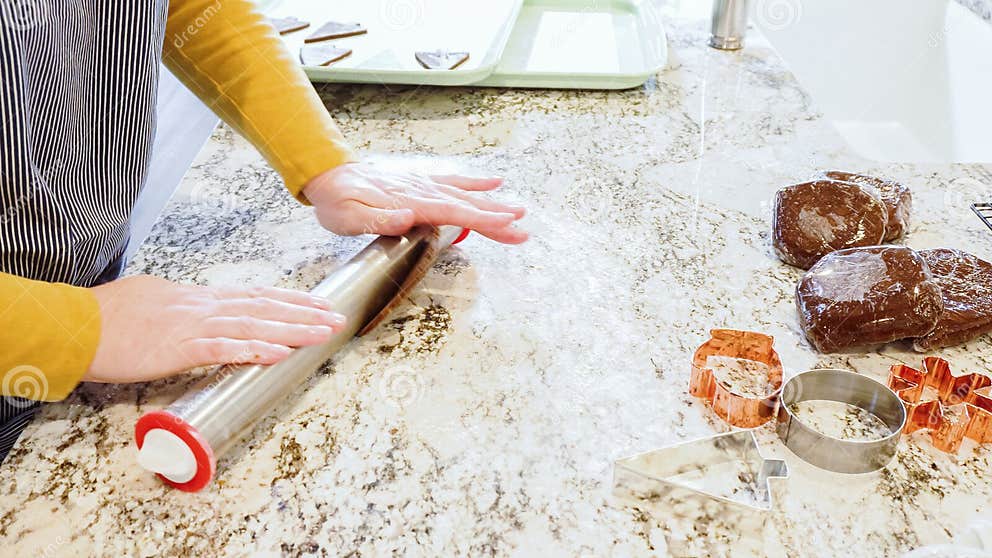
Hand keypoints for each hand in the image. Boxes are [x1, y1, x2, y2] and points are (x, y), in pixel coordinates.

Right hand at [83, 275, 346, 383]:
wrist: (74, 325)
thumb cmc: (109, 316)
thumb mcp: (155, 301)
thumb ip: (185, 308)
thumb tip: (202, 313)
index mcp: (198, 298)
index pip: (254, 295)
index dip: (289, 299)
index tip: (318, 303)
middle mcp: (202, 306)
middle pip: (263, 307)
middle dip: (303, 313)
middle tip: (337, 317)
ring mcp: (191, 325)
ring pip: (252, 324)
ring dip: (291, 329)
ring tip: (323, 332)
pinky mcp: (177, 347)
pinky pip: (222, 348)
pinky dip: (253, 349)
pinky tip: (278, 352)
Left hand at [302, 162, 527, 243]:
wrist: (329, 176)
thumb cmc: (337, 201)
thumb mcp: (348, 217)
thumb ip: (379, 218)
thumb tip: (408, 218)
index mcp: (409, 202)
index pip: (452, 212)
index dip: (481, 219)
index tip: (506, 224)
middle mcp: (421, 191)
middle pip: (466, 205)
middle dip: (496, 216)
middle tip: (523, 228)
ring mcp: (423, 186)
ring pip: (465, 195)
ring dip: (493, 203)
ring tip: (519, 211)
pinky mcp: (421, 184)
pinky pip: (453, 182)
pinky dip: (475, 182)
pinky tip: (494, 182)